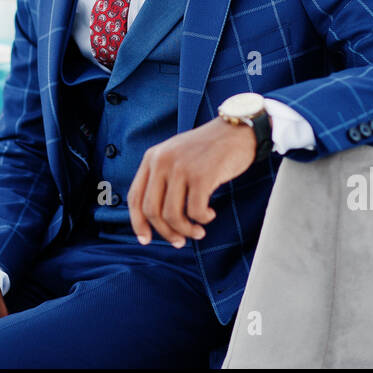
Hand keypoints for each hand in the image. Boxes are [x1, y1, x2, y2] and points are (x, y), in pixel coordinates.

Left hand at [127, 116, 257, 248]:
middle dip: (166, 233)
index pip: (135, 197)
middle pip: (152, 211)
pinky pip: (195, 211)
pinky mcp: (202, 175)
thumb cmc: (209, 150)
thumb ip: (163, 178)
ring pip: (172, 215)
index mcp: (152, 157)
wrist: (237, 131)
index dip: (138, 223)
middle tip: (180, 241)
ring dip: (186, 231)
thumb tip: (155, 219)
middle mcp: (162, 161)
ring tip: (198, 232)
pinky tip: (210, 214)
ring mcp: (181, 168)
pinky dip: (202, 220)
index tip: (146, 240)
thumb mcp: (177, 156)